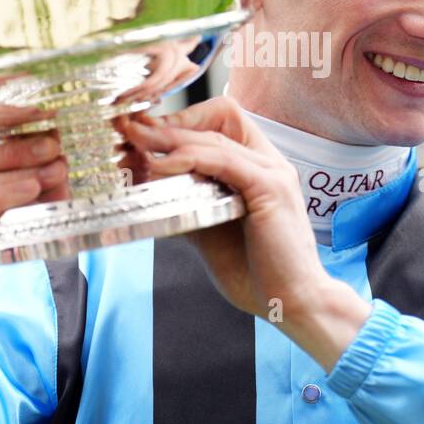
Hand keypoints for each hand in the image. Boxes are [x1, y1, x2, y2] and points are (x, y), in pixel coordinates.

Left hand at [124, 97, 371, 371]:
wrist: (294, 305)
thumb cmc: (258, 274)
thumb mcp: (211, 230)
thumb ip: (188, 205)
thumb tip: (150, 192)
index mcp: (259, 167)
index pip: (222, 121)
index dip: (182, 121)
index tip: (144, 134)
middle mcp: (269, 162)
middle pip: (217, 118)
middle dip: (169, 122)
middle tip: (129, 130)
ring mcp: (273, 172)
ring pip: (215, 138)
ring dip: (170, 138)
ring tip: (136, 143)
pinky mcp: (270, 188)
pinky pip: (224, 161)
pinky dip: (190, 159)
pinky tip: (164, 166)